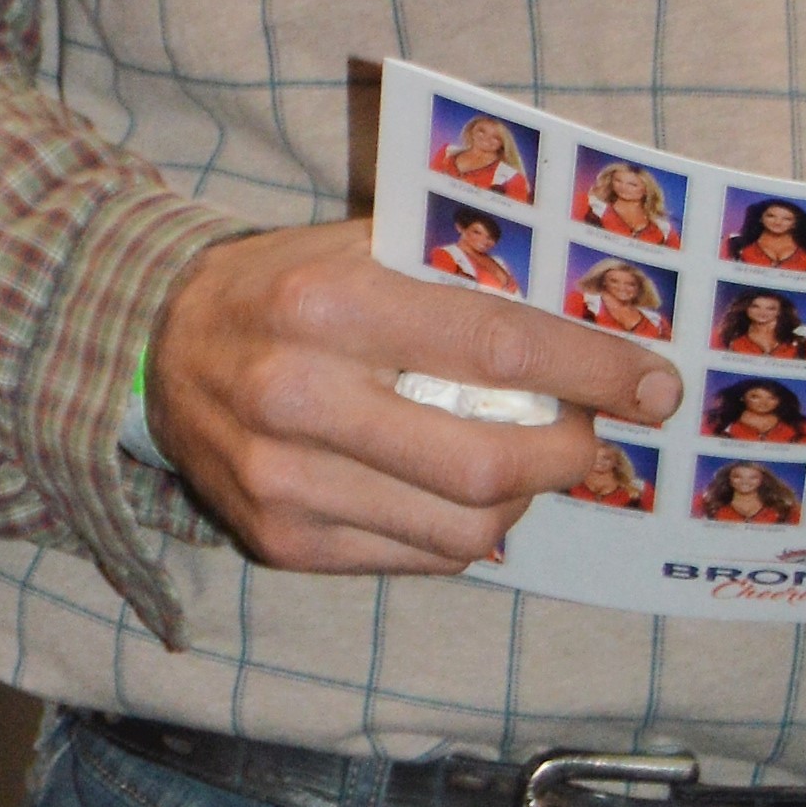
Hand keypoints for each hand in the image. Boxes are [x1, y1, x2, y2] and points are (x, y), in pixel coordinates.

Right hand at [147, 223, 676, 577]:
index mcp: (329, 301)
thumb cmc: (281, 286)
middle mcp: (298, 395)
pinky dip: (462, 536)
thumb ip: (457, 274)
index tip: (654, 384)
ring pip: (461, 530)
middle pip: (486, 463)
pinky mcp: (280, 541)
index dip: (594, 369)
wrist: (151, 345)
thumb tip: (590, 315)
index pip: (497, 343)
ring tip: (520, 465)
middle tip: (587, 436)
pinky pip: (416, 560)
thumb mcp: (359, 246)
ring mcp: (284, 481)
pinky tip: (456, 496)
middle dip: (568, 455)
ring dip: (520, 501)